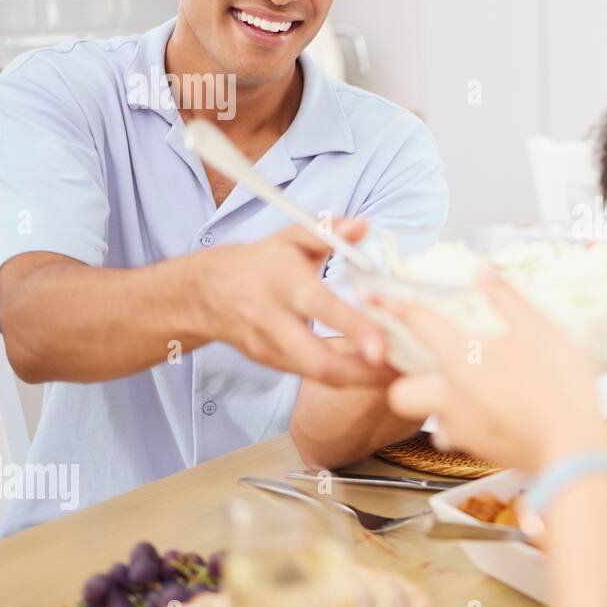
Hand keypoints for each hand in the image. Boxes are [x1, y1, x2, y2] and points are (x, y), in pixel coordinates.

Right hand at [196, 218, 392, 386]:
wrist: (206, 294)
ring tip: (398, 376)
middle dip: (362, 373)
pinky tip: (375, 374)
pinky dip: (347, 378)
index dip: (354, 328)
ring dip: (361, 380)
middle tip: (401, 373)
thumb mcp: (291, 238)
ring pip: (318, 375)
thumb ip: (329, 232)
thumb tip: (362, 227)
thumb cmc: (259, 263)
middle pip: (318, 360)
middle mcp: (274, 321)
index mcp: (283, 283)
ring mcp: (271, 348)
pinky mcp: (272, 364)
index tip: (384, 345)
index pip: (321, 307)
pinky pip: (314, 377)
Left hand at [383, 273, 606, 472]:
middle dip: (406, 379)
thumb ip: (506, 298)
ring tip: (466, 392)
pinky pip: (453, 437)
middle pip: (400, 390)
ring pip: (427, 417)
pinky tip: (488, 416)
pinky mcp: (476, 450)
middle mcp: (449, 394)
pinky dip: (462, 427)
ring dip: (437, 405)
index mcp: (460, 357)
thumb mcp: (539, 329)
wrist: (574, 447)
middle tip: (436, 366)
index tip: (374, 296)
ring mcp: (460, 427)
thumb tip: (481, 269)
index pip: (417, 322)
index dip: (393, 304)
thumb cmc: (558, 383)